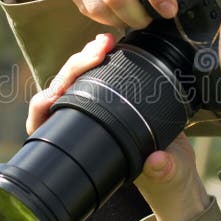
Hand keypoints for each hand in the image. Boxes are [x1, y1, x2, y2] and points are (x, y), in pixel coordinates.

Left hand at [26, 33, 209, 220]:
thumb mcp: (168, 178)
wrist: (177, 167)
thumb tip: (159, 162)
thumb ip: (164, 172)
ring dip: (87, 56)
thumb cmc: (164, 177)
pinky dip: (101, 56)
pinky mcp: (108, 95)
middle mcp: (79, 125)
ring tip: (105, 42)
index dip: (43, 107)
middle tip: (97, 52)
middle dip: (74, 67)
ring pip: (76, 76)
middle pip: (60, 90)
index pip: (44, 124)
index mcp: (79, 150)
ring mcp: (91, 108)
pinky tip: (111, 44)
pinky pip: (95, 72)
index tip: (55, 95)